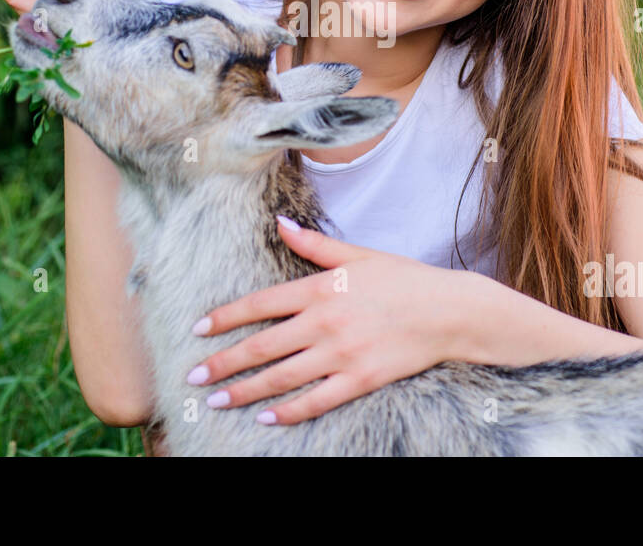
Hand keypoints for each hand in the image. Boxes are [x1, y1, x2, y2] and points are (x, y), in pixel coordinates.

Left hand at [186, 215, 472, 425]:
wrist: (449, 311)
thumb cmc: (404, 279)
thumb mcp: (358, 254)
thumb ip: (314, 244)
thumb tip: (279, 223)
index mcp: (321, 289)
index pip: (260, 304)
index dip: (225, 318)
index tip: (197, 330)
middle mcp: (325, 322)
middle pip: (262, 346)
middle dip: (223, 363)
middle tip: (193, 377)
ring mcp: (342, 353)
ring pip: (282, 377)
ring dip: (245, 391)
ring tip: (216, 402)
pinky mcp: (360, 379)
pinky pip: (316, 400)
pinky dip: (288, 412)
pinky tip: (265, 419)